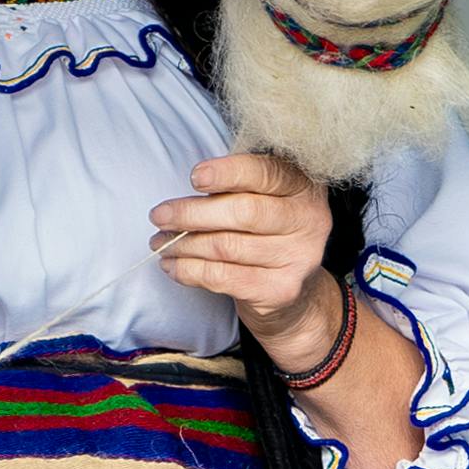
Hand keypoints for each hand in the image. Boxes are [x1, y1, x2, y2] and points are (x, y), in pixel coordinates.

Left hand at [149, 152, 342, 365]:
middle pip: (243, 212)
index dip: (228, 173)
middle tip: (159, 216)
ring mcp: (299, 257)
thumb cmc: (266, 237)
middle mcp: (309, 220)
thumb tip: (183, 198)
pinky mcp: (282, 290)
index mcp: (303, 187)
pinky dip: (190, 271)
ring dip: (184, 245)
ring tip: (160, 243)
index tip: (194, 177)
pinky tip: (173, 266)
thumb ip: (235, 190)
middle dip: (192, 213)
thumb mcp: (261, 202)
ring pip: (227, 247)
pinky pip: (224, 277)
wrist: (294, 296)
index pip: (266, 173)